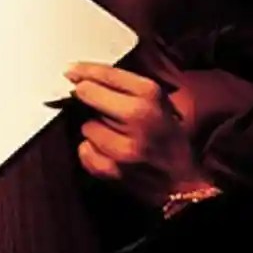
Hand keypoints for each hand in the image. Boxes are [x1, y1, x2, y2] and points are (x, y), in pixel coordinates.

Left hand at [66, 62, 211, 205]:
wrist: (181, 182)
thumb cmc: (167, 139)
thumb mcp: (159, 104)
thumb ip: (126, 87)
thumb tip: (83, 76)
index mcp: (151, 96)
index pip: (107, 75)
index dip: (84, 70)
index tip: (71, 70)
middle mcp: (137, 117)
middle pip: (88, 94)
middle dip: (87, 96)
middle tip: (91, 101)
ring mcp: (123, 146)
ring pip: (86, 125)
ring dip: (94, 129)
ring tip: (115, 135)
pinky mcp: (111, 169)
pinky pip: (84, 150)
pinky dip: (92, 151)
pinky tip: (109, 153)